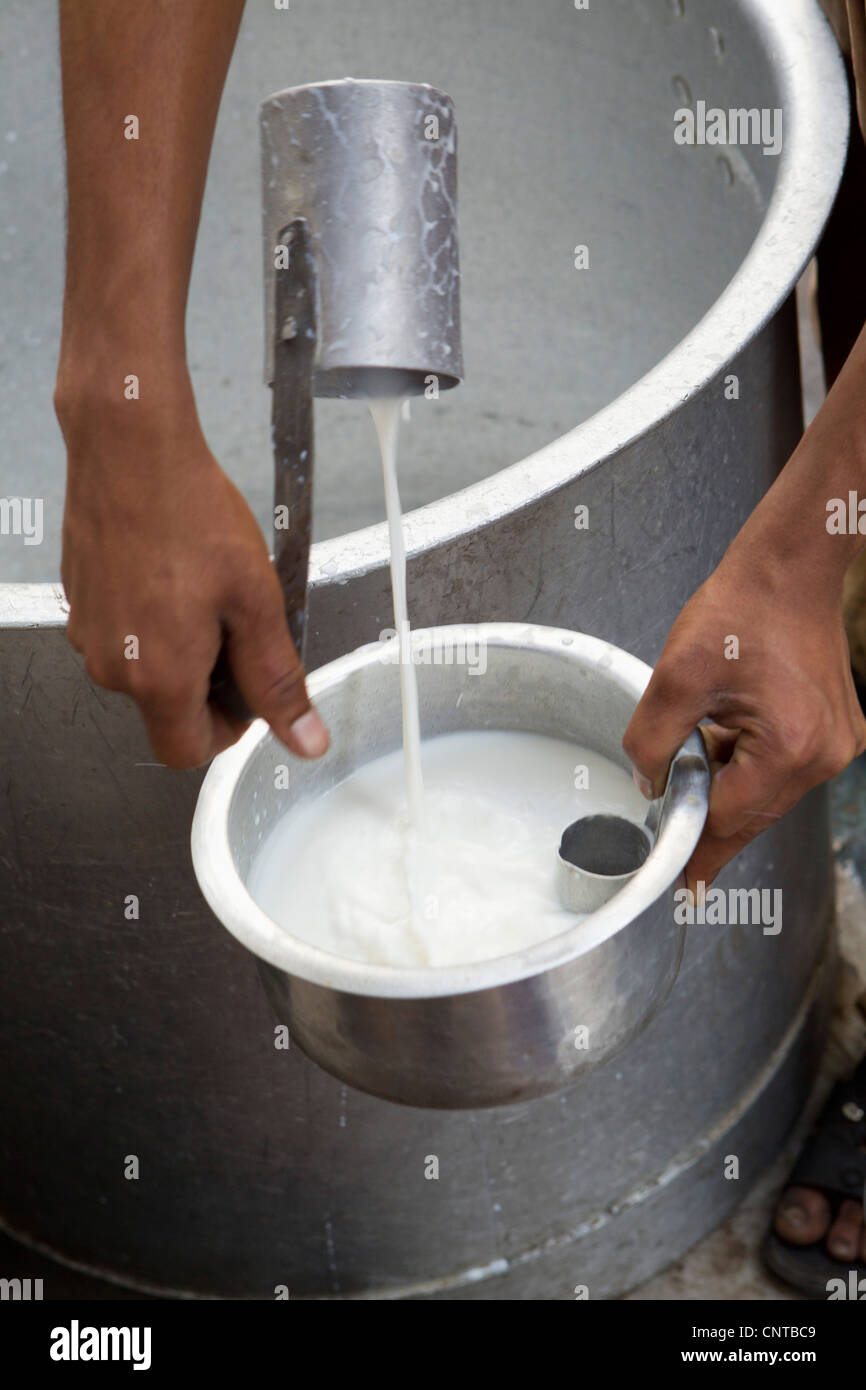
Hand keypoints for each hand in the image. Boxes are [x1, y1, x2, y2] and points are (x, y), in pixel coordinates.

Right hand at [56, 371, 328, 767]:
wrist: (131, 448)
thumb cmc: (190, 515)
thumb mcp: (256, 603)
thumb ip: (277, 679)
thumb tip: (304, 739)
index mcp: (158, 677)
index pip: (187, 752)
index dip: (227, 732)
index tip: (247, 694)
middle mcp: (112, 664)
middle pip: (165, 710)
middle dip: (206, 683)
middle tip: (234, 624)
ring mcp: (88, 633)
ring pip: (143, 669)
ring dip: (179, 648)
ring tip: (204, 589)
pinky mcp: (79, 601)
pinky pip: (122, 633)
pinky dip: (150, 619)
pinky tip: (172, 572)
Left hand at [623, 533, 865, 887]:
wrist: (790, 567)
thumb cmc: (742, 609)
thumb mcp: (675, 675)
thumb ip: (652, 740)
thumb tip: (649, 785)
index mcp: (791, 746)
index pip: (728, 819)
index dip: (694, 847)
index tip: (682, 888)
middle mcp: (825, 754)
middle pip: (752, 814)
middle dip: (710, 823)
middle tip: (679, 854)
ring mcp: (837, 744)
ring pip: (766, 793)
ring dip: (727, 786)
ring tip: (699, 749)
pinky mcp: (835, 730)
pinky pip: (781, 768)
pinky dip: (748, 764)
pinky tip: (724, 735)